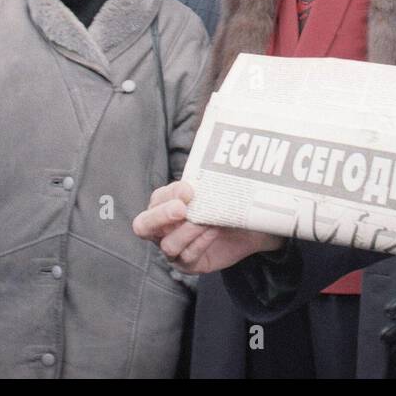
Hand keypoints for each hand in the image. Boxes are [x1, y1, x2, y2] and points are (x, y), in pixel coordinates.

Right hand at [132, 181, 282, 274]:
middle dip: (161, 216)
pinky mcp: (189, 264)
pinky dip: (200, 242)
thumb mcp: (215, 187)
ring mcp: (174, 249)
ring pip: (168, 244)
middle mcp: (162, 228)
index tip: (190, 190)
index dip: (170, 194)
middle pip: (143, 226)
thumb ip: (205, 172)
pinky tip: (214, 230)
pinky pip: (187, 257)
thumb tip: (205, 130)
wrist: (252, 226)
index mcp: (164, 205)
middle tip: (182, 209)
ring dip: (188, 231)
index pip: (156, 200)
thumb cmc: (226, 202)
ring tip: (207, 221)